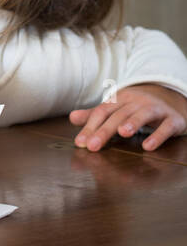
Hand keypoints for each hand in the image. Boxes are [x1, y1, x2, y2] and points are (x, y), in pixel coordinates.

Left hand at [68, 83, 186, 151]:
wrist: (170, 98)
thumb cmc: (137, 107)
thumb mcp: (117, 109)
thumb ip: (95, 115)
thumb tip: (71, 117)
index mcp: (120, 99)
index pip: (102, 112)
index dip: (90, 126)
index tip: (80, 143)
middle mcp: (136, 102)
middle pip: (118, 115)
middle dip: (104, 130)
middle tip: (92, 146)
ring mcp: (155, 109)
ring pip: (142, 115)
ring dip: (132, 123)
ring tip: (121, 133)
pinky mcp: (172, 119)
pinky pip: (166, 127)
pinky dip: (157, 135)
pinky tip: (148, 147)